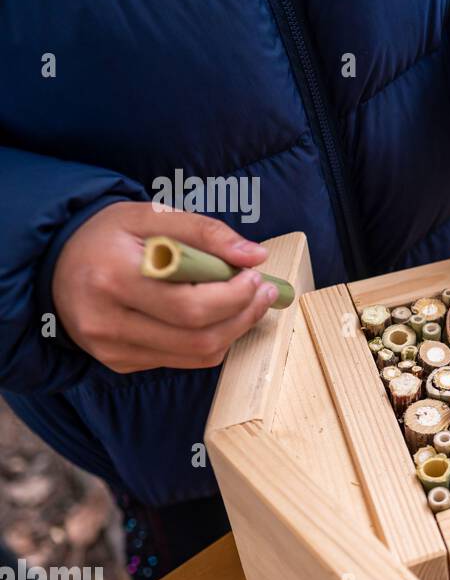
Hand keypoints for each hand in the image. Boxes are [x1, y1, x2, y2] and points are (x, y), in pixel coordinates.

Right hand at [52, 202, 279, 373]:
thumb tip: (255, 255)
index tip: (255, 276)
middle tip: (264, 291)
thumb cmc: (108, 236)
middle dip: (243, 315)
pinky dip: (209, 340)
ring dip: (234, 331)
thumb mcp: (150, 216)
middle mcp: (107, 321)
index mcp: (112, 278)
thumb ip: (205, 231)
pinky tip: (217, 317)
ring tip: (249, 303)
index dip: (234, 297)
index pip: (190, 306)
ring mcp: (111, 349)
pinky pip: (181, 360)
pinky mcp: (119, 363)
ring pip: (195, 355)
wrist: (55, 263)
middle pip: (198, 337)